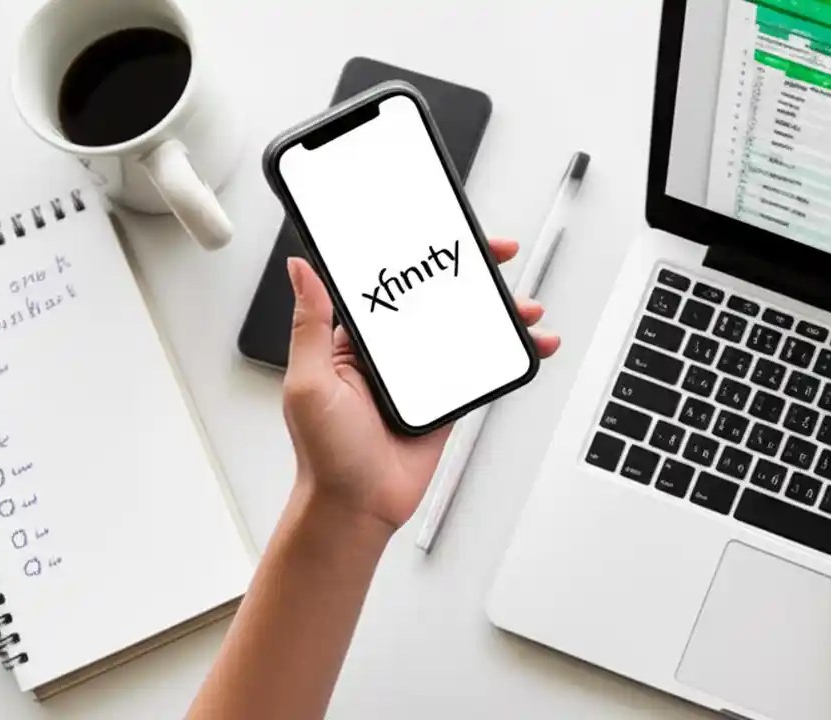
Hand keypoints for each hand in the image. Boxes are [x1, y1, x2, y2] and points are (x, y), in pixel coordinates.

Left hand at [281, 238, 559, 534]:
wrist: (357, 507)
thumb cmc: (324, 453)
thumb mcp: (308, 381)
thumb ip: (310, 324)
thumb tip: (300, 270)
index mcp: (358, 340)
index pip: (392, 283)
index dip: (419, 256)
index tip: (440, 236)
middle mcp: (393, 353)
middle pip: (440, 300)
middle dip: (473, 275)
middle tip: (498, 256)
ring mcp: (424, 376)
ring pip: (469, 332)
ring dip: (500, 315)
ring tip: (524, 307)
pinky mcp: (449, 401)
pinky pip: (484, 372)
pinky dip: (510, 358)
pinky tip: (531, 347)